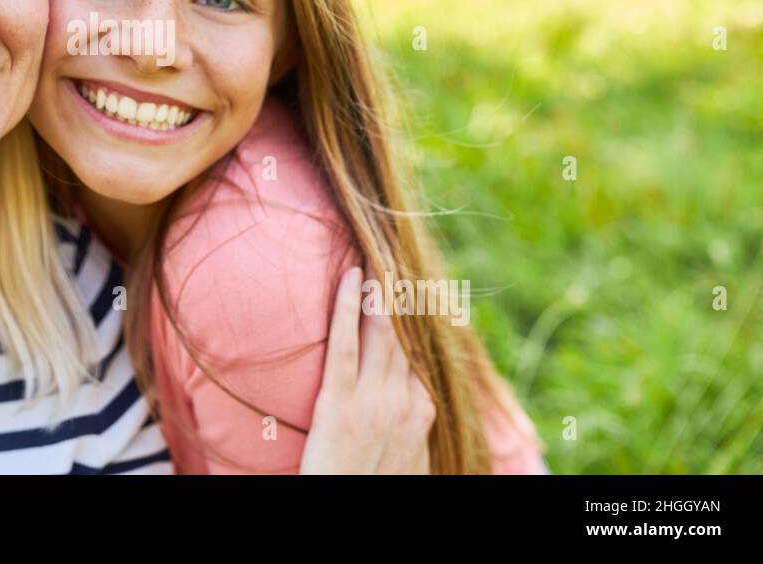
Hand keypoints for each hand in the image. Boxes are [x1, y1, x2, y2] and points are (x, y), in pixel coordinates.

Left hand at [299, 265, 436, 473]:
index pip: (419, 349)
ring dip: (378, 287)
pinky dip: (347, 307)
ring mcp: (375, 400)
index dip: (414, 313)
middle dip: (400, 290)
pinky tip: (348, 276)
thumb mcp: (405, 457)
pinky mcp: (341, 404)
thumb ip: (407, 428)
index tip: (410, 281)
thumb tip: (409, 407)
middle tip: (392, 248)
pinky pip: (344, 345)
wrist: (358, 515)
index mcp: (422, 411)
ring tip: (374, 248)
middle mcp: (406, 400)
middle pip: (404, 332)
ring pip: (381, 330)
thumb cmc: (373, 488)